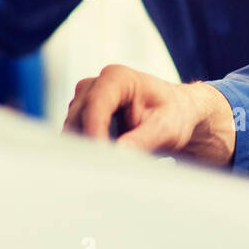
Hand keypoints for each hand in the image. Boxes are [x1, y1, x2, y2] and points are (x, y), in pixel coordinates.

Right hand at [62, 64, 236, 165]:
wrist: (175, 112)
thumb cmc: (173, 114)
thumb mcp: (166, 129)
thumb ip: (142, 140)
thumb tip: (118, 153)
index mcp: (118, 78)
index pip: (96, 104)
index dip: (94, 131)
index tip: (100, 157)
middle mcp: (96, 84)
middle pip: (78, 117)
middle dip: (88, 144)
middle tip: (105, 170)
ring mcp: (86, 98)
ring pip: (72, 127)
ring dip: (85, 148)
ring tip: (108, 167)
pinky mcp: (82, 114)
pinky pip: (74, 134)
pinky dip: (85, 149)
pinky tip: (102, 162)